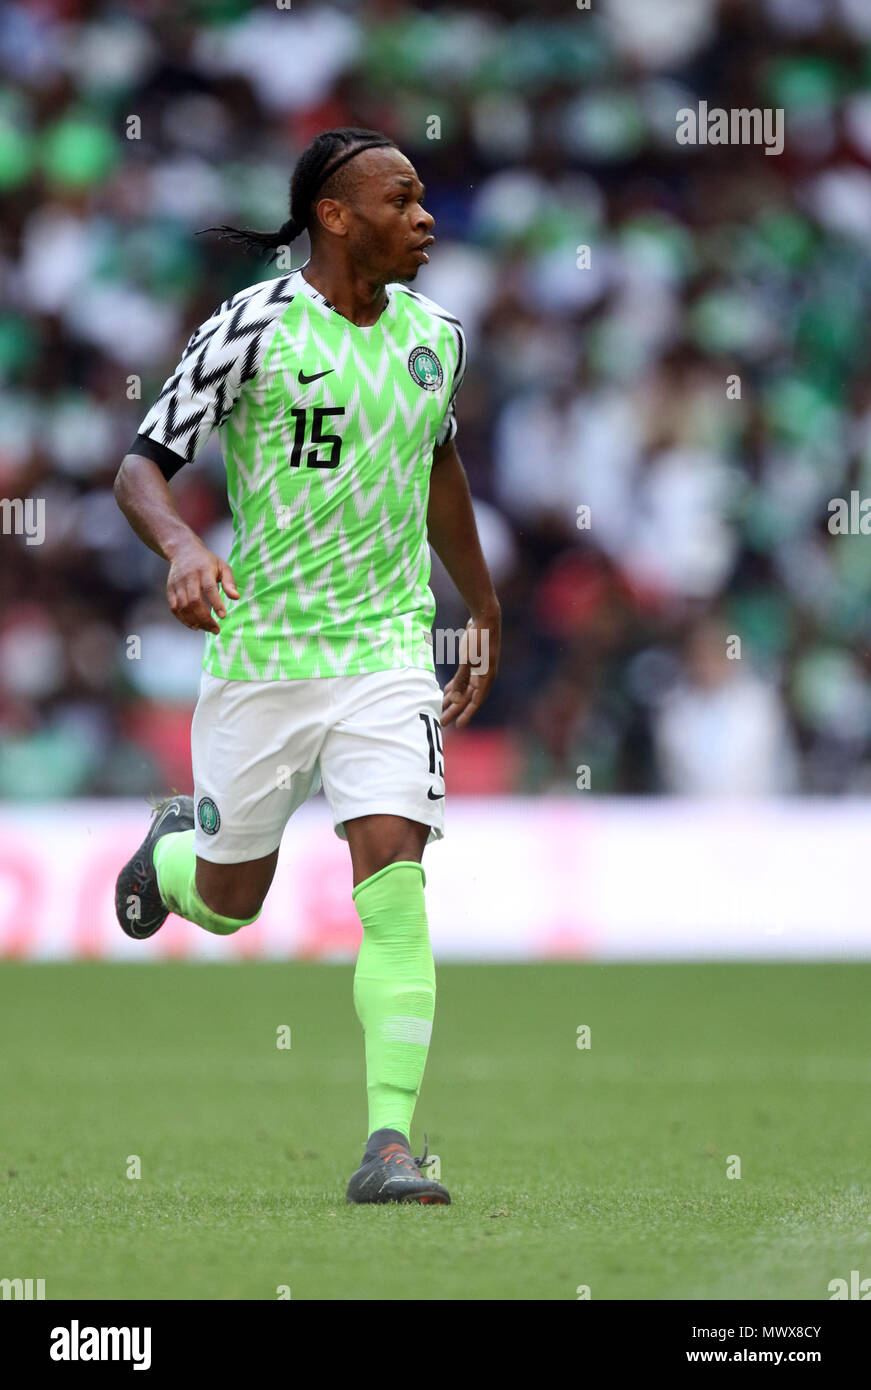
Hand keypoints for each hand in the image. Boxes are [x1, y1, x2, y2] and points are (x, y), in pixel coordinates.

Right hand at [166, 538, 238, 633]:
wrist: (183, 551)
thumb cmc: (207, 562)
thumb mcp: (222, 567)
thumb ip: (230, 582)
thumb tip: (236, 598)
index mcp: (204, 570)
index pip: (209, 588)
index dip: (216, 603)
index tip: (223, 616)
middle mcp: (189, 577)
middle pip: (194, 601)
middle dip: (205, 618)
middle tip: (216, 629)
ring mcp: (177, 584)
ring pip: (183, 607)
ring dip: (195, 621)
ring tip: (207, 629)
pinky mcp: (170, 589)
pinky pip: (174, 608)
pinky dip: (183, 619)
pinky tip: (194, 626)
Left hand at [441, 606, 500, 728]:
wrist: (484, 619)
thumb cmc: (479, 640)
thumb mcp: (468, 661)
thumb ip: (462, 680)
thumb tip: (456, 699)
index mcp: (486, 678)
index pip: (475, 701)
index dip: (466, 714)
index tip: (458, 725)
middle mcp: (483, 677)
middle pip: (467, 698)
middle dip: (454, 710)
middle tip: (442, 721)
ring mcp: (478, 670)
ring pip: (464, 689)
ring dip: (453, 699)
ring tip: (441, 709)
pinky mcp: (472, 663)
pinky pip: (462, 679)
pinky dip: (455, 686)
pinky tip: (446, 692)